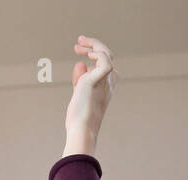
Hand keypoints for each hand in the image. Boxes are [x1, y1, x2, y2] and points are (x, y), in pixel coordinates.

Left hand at [64, 35, 115, 156]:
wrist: (81, 130)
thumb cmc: (80, 118)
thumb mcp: (79, 95)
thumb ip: (80, 80)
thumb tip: (80, 64)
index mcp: (107, 85)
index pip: (104, 63)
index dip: (92, 53)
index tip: (78, 49)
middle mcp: (109, 81)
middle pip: (106, 54)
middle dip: (92, 45)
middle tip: (78, 42)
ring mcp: (105, 80)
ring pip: (106, 53)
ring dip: (92, 45)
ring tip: (79, 44)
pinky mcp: (98, 80)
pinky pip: (104, 59)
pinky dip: (96, 53)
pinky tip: (85, 55)